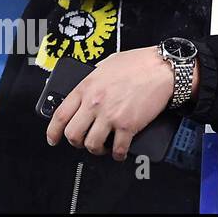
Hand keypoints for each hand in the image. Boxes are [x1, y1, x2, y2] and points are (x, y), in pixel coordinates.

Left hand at [46, 47, 173, 160]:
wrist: (164, 68)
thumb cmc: (140, 63)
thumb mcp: (107, 64)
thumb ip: (92, 79)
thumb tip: (86, 90)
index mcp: (86, 87)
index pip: (60, 115)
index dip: (53, 132)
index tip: (53, 139)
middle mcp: (95, 103)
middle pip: (73, 134)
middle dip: (76, 142)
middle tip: (83, 141)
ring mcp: (111, 116)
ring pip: (91, 145)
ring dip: (96, 149)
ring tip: (103, 146)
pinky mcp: (128, 125)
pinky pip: (117, 148)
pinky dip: (117, 154)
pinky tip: (119, 152)